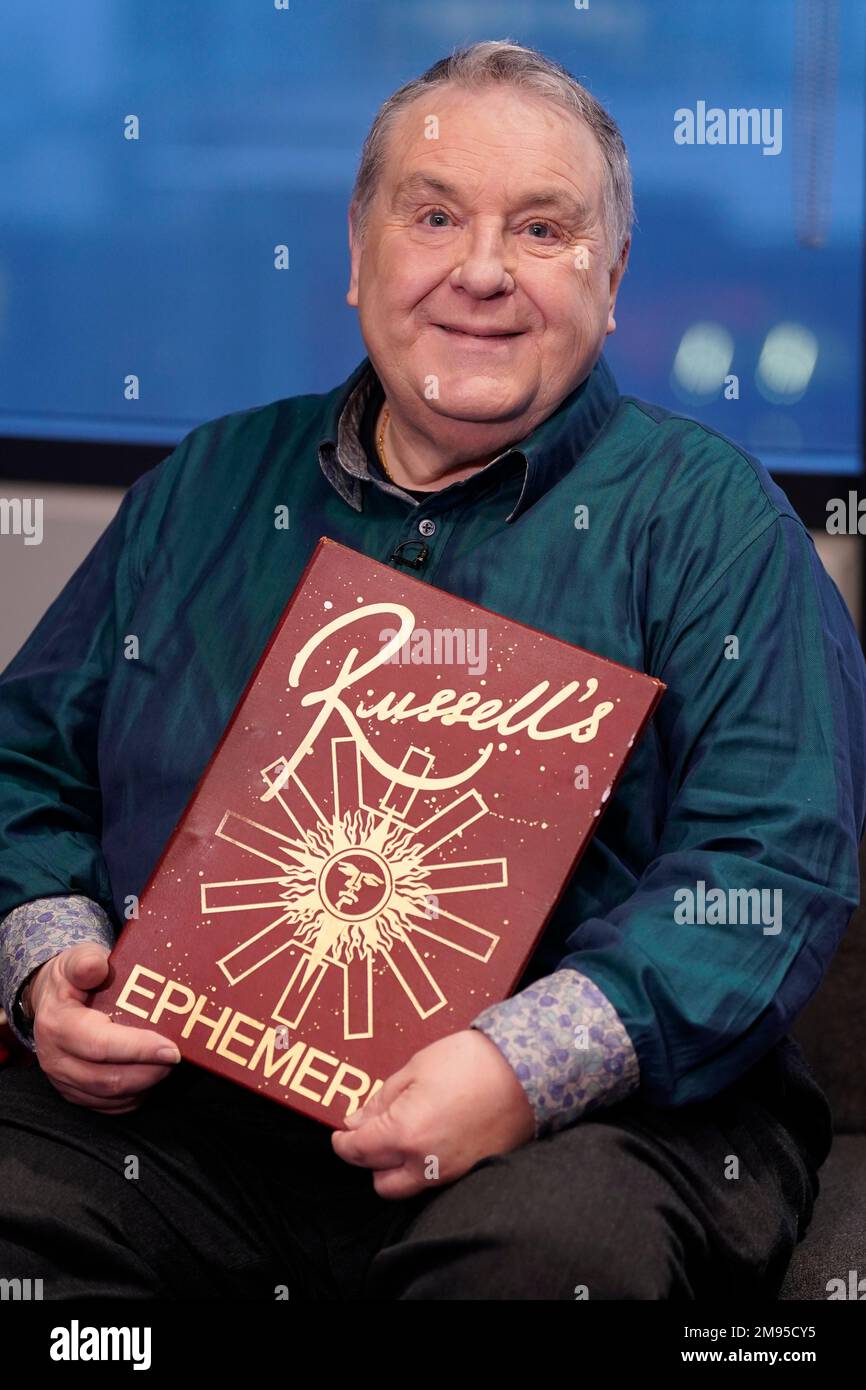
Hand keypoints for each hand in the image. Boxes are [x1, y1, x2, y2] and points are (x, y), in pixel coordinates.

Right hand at [25, 942, 181, 1113]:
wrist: (52, 1000)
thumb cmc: (73, 979)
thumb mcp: (77, 959)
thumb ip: (86, 962)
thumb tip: (97, 967)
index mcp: (58, 1025)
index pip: (101, 1045)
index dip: (139, 1049)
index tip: (172, 1048)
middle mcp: (56, 1060)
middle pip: (109, 1079)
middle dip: (150, 1071)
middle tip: (178, 1057)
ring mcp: (65, 1081)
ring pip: (112, 1097)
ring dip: (146, 1084)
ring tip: (169, 1064)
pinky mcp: (76, 1094)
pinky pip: (110, 1107)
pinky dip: (136, 1096)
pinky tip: (152, 1076)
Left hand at [331, 1029, 534, 1198]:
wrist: (526, 1070)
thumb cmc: (469, 1061)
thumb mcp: (414, 1068)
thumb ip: (381, 1100)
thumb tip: (356, 1122)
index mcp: (404, 1133)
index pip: (357, 1151)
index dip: (342, 1142)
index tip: (341, 1132)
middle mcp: (424, 1163)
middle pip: (380, 1181)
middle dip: (370, 1160)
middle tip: (373, 1132)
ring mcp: (450, 1173)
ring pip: (408, 1187)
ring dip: (397, 1168)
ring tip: (404, 1134)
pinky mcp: (471, 1172)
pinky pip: (435, 1180)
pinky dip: (425, 1167)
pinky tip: (431, 1138)